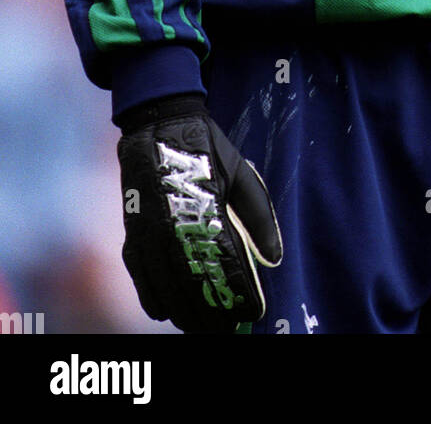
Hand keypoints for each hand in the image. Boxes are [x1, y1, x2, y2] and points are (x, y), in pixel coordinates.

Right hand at [117, 93, 282, 332]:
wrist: (160, 125)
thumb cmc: (207, 151)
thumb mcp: (242, 176)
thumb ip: (258, 218)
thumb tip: (273, 258)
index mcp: (208, 209)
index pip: (226, 265)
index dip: (239, 293)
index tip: (251, 311)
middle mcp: (176, 224)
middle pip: (194, 283)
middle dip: (211, 311)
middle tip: (225, 328)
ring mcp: (150, 230)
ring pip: (166, 285)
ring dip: (183, 311)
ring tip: (199, 328)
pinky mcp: (133, 231)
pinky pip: (140, 274)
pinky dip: (151, 297)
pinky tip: (164, 312)